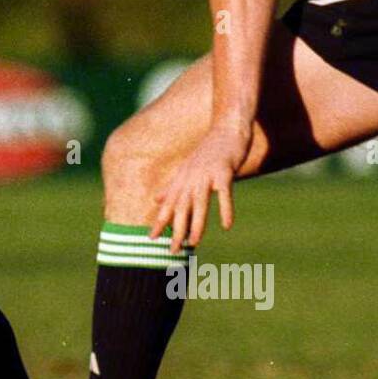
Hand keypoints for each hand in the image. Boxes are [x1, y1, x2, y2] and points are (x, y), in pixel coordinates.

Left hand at [146, 124, 252, 253]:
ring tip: (193, 243)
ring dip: (196, 223)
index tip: (151, 238)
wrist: (226, 129)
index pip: (168, 203)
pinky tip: (227, 225)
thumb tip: (156, 199)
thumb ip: (172, 186)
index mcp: (181, 179)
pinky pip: (224, 193)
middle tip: (172, 250)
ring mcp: (206, 174)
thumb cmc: (208, 151)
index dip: (159, 221)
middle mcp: (190, 177)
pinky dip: (225, 209)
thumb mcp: (186, 168)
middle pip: (181, 206)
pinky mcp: (224, 171)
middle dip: (176, 229)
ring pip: (199, 202)